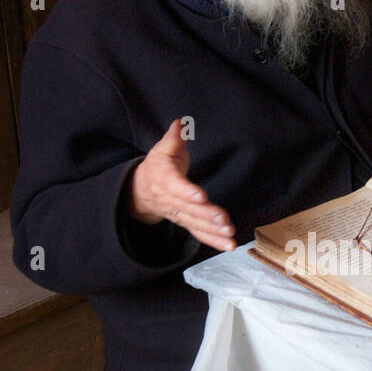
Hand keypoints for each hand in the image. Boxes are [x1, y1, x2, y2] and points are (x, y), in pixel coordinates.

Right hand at [128, 118, 236, 251]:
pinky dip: (214, 241)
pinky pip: (199, 233)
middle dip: (207, 216)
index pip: (175, 186)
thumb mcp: (162, 149)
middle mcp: (171, 200)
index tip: (200, 196)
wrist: (142, 190)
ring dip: (213, 231)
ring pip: (195, 223)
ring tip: (229, 234)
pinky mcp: (187, 222)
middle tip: (224, 220)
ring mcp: (179, 213)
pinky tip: (229, 245)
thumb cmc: (158, 166)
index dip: (187, 192)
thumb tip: (181, 124)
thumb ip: (173, 138)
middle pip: (189, 209)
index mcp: (164, 179)